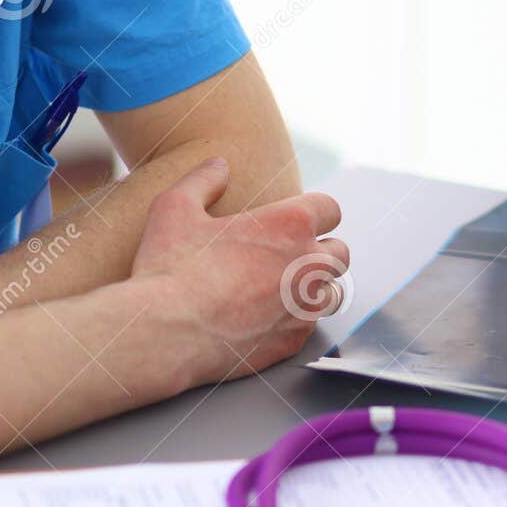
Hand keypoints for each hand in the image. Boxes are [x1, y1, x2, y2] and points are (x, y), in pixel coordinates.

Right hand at [130, 158, 348, 384]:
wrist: (167, 332)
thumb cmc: (170, 267)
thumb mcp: (175, 207)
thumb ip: (203, 180)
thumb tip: (218, 166)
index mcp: (290, 224)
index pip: (330, 209)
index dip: (314, 213)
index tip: (296, 221)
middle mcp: (308, 264)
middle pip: (339, 253)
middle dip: (320, 251)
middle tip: (290, 256)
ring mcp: (304, 307)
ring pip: (332, 294)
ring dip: (315, 289)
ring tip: (286, 290)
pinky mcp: (293, 341)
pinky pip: (309, 327)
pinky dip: (295, 322)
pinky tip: (269, 319)